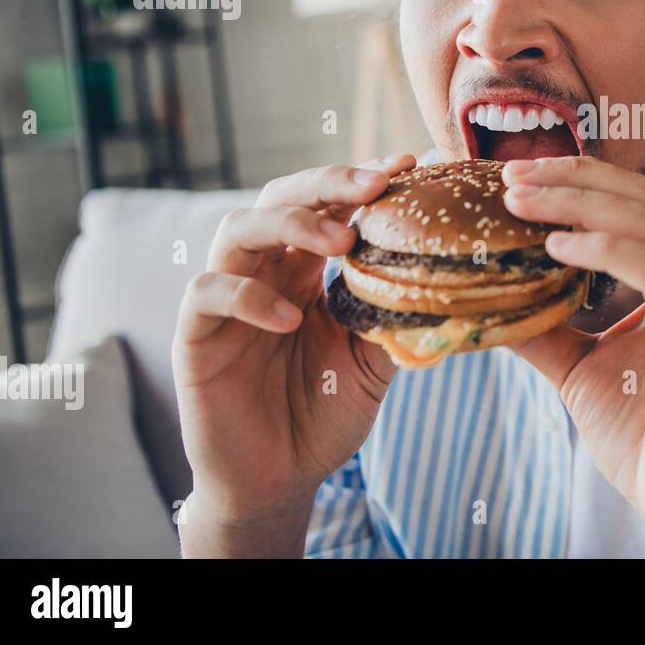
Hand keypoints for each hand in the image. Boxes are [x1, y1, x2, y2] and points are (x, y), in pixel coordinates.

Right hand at [172, 153, 416, 548]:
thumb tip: (449, 274)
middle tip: (373, 185)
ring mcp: (224, 300)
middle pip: (279, 197)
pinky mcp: (195, 337)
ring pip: (237, 229)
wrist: (278, 480)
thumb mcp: (374, 360)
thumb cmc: (323, 412)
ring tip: (341, 243)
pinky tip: (291, 318)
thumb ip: (396, 314)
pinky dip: (249, 296)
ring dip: (291, 224)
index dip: (361, 180)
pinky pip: (207, 293)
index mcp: (304, 269)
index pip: (328, 206)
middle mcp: (262, 272)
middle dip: (327, 183)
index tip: (407, 163)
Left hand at [500, 155, 644, 556]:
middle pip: (640, 197)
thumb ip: (544, 326)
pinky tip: (557, 246)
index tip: (517, 177)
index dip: (578, 179)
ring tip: (519, 202)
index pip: (634, 203)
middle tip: (511, 176)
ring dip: (577, 204)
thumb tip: (487, 298)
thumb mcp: (578, 367)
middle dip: (572, 178)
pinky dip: (603, 248)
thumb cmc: (644, 435)